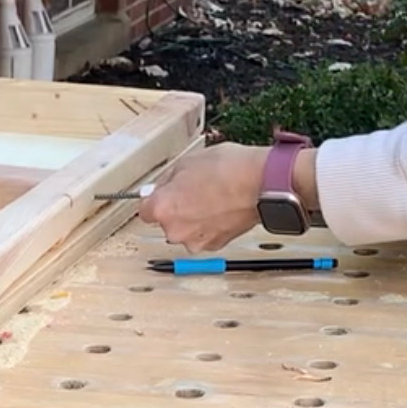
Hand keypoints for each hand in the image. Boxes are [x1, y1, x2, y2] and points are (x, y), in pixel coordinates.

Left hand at [138, 143, 269, 251]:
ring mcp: (195, 241)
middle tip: (193, 189)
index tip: (163, 193)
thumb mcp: (188, 162)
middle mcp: (174, 231)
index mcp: (162, 209)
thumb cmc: (227, 169)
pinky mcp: (214, 245)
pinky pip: (204, 234)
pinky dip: (209, 225)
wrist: (262, 184)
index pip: (144, 210)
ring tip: (212, 197)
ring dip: (193, 218)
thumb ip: (166, 180)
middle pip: (166, 222)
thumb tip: (157, 189)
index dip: (155, 198)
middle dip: (176, 208)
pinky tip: (222, 207)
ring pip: (186, 230)